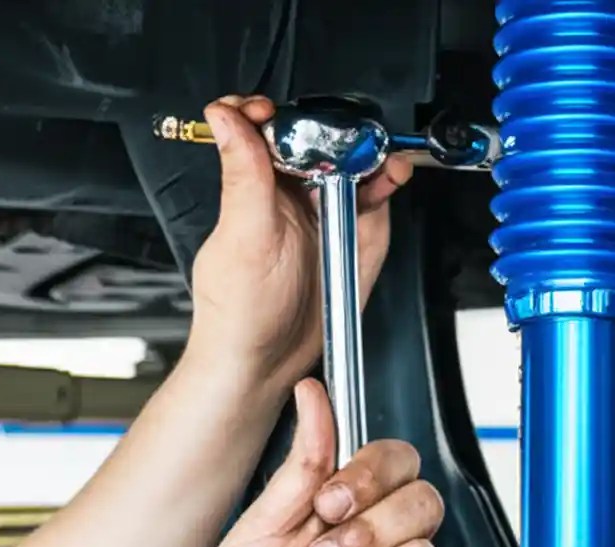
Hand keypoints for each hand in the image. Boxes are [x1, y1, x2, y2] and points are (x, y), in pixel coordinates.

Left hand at [187, 95, 413, 385]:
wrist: (265, 365)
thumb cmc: (238, 312)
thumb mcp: (243, 237)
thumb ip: (243, 174)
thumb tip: (225, 117)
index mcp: (254, 187)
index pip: (265, 129)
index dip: (278, 114)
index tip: (288, 116)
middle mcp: (290, 197)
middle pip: (321, 143)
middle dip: (342, 133)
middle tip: (355, 137)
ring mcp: (324, 217)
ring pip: (353, 170)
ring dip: (371, 157)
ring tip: (381, 157)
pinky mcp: (352, 241)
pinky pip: (374, 206)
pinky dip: (386, 190)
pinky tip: (389, 181)